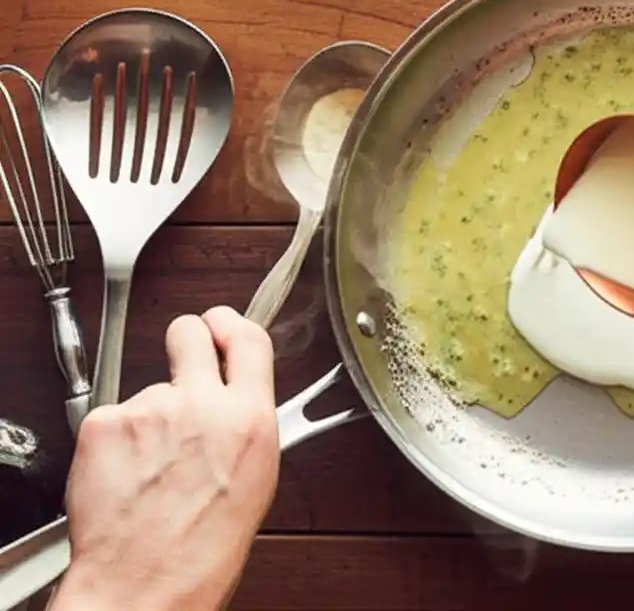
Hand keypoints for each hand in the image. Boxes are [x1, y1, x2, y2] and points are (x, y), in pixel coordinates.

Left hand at [50, 307, 278, 610]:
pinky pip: (112, 417)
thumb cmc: (202, 548)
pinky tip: (125, 475)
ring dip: (149, 417)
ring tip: (151, 467)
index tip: (221, 324)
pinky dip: (116, 442)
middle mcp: (201, 404)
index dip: (231, 323)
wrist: (145, 583)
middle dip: (186, 340)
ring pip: (148, 389)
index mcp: (249, 418)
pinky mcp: (103, 422)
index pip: (248, 337)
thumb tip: (235, 405)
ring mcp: (149, 409)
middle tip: (181, 367)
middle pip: (189, 332)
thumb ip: (245, 426)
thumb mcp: (255, 479)